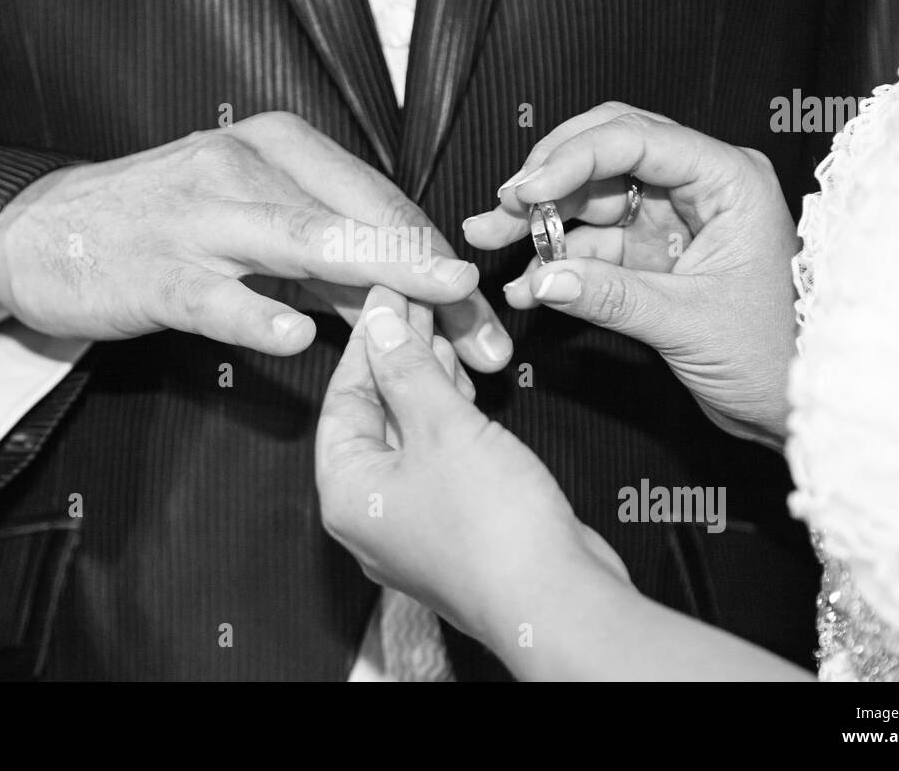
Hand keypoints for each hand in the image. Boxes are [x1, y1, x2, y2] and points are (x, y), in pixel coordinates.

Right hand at [0, 112, 511, 369]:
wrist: (47, 234)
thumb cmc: (166, 227)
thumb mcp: (256, 226)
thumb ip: (331, 258)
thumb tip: (412, 297)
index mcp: (278, 146)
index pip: (377, 198)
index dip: (433, 253)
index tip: (478, 304)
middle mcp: (244, 165)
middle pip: (353, 217)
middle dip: (426, 272)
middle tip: (480, 321)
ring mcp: (197, 216)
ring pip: (298, 239)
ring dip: (373, 272)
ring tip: (430, 302)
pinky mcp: (155, 270)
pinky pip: (213, 295)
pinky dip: (255, 316)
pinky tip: (295, 339)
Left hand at [315, 286, 628, 643]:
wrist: (557, 599)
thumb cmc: (492, 532)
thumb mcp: (441, 428)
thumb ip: (407, 370)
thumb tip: (380, 325)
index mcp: (347, 493)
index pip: (342, 399)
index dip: (366, 343)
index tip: (384, 299)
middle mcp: (373, 513)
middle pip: (375, 415)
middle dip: (396, 357)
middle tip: (414, 304)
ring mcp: (415, 522)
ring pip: (410, 435)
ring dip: (425, 381)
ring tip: (438, 327)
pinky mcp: (457, 525)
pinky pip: (441, 457)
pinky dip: (448, 416)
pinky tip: (461, 381)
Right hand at [462, 102, 798, 446]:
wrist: (794, 406)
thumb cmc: (774, 358)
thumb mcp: (689, 324)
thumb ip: (612, 297)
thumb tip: (542, 277)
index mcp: (728, 180)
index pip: (637, 139)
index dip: (572, 157)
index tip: (524, 190)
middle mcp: (699, 186)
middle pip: (607, 150)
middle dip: (549, 176)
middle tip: (502, 205)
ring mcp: (672, 217)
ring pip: (591, 194)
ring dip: (541, 217)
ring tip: (491, 238)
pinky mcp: (652, 252)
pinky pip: (591, 241)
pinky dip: (556, 259)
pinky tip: (527, 284)